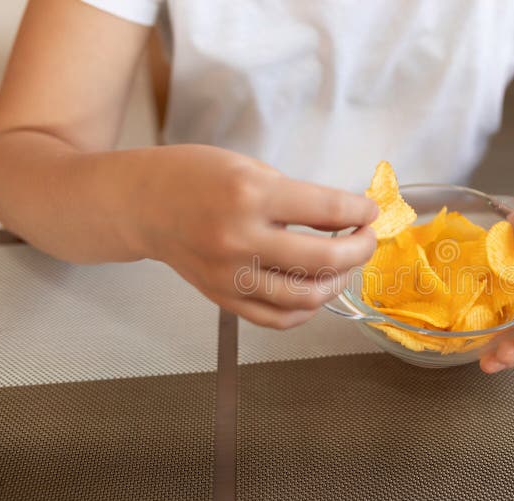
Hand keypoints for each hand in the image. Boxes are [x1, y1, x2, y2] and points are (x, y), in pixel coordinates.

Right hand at [133, 145, 377, 328]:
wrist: (143, 204)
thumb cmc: (195, 177)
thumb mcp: (251, 168)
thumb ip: (297, 197)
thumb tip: (345, 218)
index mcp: (249, 197)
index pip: (326, 209)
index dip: (359, 211)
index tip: (369, 211)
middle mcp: (240, 240)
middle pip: (323, 260)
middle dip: (360, 249)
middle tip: (367, 238)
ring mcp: (230, 276)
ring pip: (305, 298)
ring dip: (338, 282)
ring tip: (345, 265)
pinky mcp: (223, 298)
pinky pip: (277, 319)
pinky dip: (306, 310)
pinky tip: (316, 291)